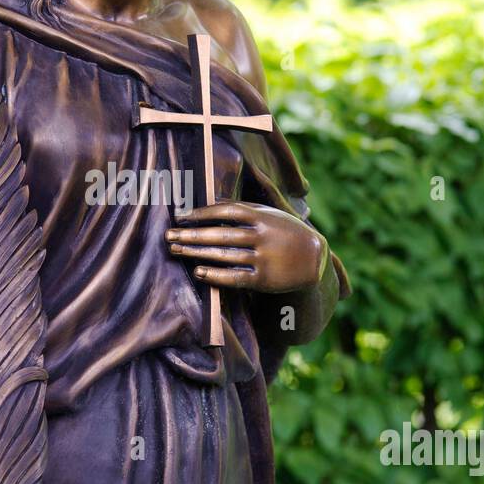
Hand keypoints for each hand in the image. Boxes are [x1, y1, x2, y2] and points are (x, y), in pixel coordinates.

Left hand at [165, 200, 326, 294]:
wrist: (315, 258)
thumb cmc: (286, 232)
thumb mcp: (271, 214)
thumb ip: (246, 209)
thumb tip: (211, 203)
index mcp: (262, 216)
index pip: (226, 210)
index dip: (202, 213)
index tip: (181, 216)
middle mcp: (261, 236)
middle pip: (220, 234)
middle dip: (192, 234)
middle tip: (169, 235)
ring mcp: (262, 259)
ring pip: (224, 255)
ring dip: (197, 252)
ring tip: (176, 249)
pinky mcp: (263, 280)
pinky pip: (234, 277)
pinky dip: (215, 275)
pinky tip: (198, 271)